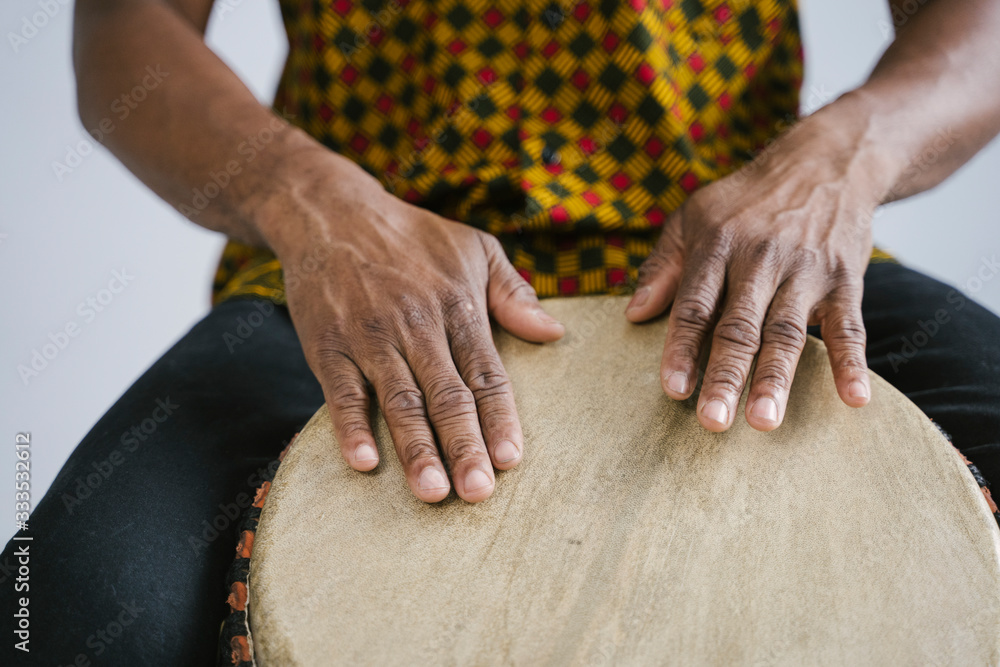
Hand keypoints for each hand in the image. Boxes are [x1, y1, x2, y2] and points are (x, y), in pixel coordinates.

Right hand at [261, 155, 564, 502]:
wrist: (330, 212)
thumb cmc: (412, 235)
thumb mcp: (474, 248)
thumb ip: (513, 292)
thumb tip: (554, 331)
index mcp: (457, 305)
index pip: (486, 372)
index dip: (500, 417)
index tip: (513, 459)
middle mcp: (416, 325)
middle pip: (446, 395)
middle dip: (464, 445)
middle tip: (479, 492)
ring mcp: (370, 337)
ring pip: (398, 399)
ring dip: (416, 448)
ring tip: (432, 492)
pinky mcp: (328, 345)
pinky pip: (342, 392)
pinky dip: (352, 427)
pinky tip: (365, 462)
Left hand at [625, 116, 880, 431]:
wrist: (826, 161)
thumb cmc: (746, 200)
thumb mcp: (694, 216)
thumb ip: (662, 265)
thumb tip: (632, 314)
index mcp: (717, 246)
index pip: (694, 305)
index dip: (681, 347)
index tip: (672, 389)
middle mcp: (760, 260)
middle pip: (739, 326)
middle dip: (725, 375)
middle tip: (712, 421)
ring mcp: (805, 272)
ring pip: (787, 332)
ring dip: (776, 378)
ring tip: (764, 422)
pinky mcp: (845, 280)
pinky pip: (849, 326)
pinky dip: (853, 363)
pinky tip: (854, 399)